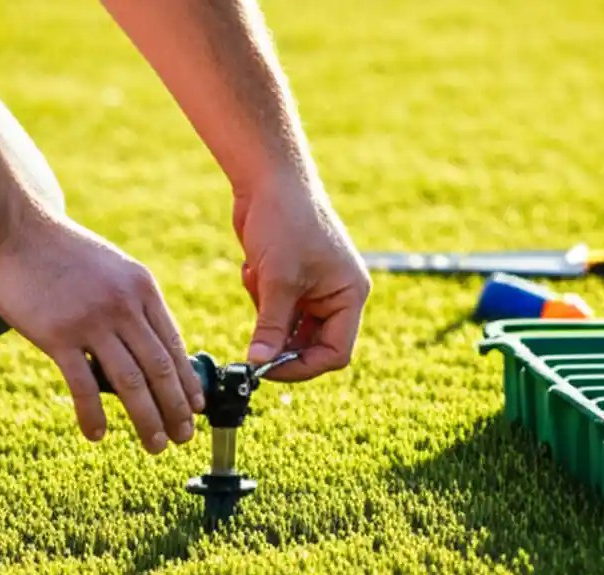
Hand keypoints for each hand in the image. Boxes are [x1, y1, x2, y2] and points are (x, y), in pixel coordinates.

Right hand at [0, 213, 204, 452]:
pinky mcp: (57, 334)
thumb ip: (129, 302)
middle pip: (160, 368)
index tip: (195, 408)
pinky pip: (82, 384)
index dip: (187, 382)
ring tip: (154, 444)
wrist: (12, 228)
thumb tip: (145, 346)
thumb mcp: (109, 268)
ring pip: (131, 382)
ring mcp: (92, 320)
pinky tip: (98, 434)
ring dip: (147, 419)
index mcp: (141, 288)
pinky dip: (94, 415)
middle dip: (175, 409)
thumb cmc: (58, 252)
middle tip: (183, 437)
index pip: (173, 344)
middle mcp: (124, 305)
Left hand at [234, 172, 370, 380]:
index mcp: (350, 295)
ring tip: (258, 277)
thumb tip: (257, 364)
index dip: (302, 366)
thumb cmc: (285, 220)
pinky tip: (253, 267)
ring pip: (288, 327)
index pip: (336, 352)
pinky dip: (259, 295)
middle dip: (279, 338)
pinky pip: (274, 308)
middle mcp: (337, 295)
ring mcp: (315, 287)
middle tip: (252, 337)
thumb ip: (271, 327)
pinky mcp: (292, 279)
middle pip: (311, 344)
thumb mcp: (278, 280)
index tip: (267, 368)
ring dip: (265, 313)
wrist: (268, 177)